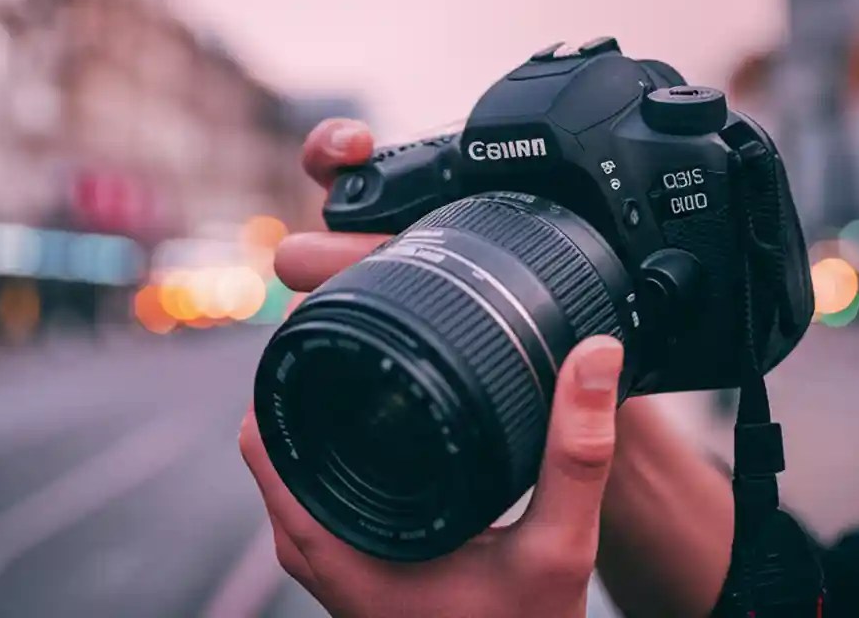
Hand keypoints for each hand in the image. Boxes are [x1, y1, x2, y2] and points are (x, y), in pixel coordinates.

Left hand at [239, 118, 625, 616]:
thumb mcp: (558, 557)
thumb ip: (576, 458)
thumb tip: (593, 357)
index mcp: (332, 540)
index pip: (264, 427)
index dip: (287, 356)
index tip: (331, 301)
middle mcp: (311, 545)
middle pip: (273, 426)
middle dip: (307, 361)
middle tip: (359, 301)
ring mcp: (324, 551)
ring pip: (294, 451)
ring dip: (320, 395)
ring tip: (369, 334)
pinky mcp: (347, 551)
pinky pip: (318, 475)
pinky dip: (337, 430)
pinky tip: (383, 401)